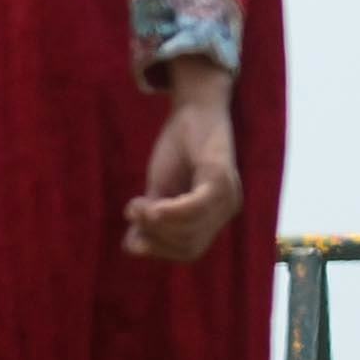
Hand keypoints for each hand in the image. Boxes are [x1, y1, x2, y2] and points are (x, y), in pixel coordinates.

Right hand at [122, 71, 242, 263]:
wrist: (193, 108)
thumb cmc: (178, 149)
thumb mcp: (160, 189)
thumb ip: (151, 217)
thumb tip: (132, 247)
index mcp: (213, 216)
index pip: (189, 251)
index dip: (159, 249)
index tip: (135, 235)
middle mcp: (226, 210)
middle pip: (190, 247)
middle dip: (155, 238)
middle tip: (134, 214)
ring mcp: (227, 195)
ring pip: (192, 231)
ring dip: (158, 224)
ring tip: (138, 206)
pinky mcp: (221, 177)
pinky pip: (197, 207)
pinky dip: (171, 211)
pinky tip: (153, 205)